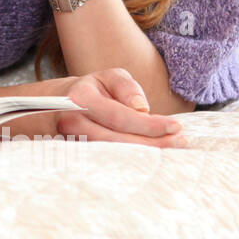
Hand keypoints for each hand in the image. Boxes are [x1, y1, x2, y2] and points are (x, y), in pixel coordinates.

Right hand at [54, 68, 186, 147]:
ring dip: (145, 154)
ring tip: (172, 147)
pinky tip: (154, 154)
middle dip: (153, 144)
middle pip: (117, 141)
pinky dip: (134, 160)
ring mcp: (72, 143)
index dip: (150, 125)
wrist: (57, 106)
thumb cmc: (92, 90)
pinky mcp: (78, 156)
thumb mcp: (109, 77)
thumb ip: (127, 87)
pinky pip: (109, 161)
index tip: (176, 126)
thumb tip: (142, 109)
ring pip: (113, 155)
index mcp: (79, 99)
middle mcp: (72, 123)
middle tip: (180, 141)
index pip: (120, 117)